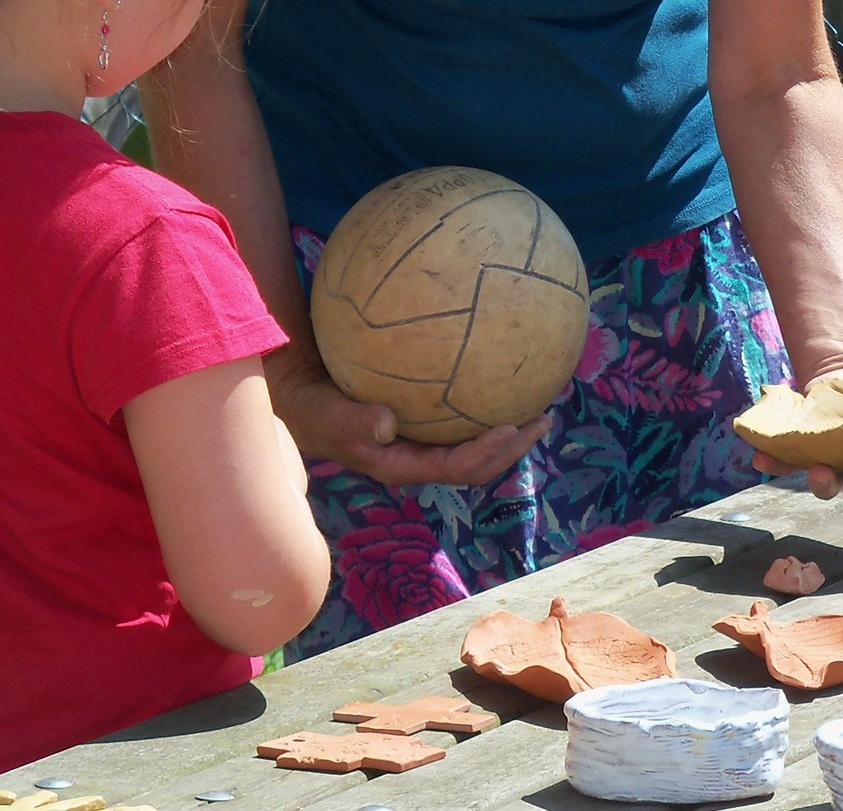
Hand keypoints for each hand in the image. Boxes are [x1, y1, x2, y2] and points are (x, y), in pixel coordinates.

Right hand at [270, 356, 549, 487]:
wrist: (298, 394)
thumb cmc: (310, 407)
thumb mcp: (324, 414)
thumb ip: (353, 421)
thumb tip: (389, 423)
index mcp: (402, 464)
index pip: (456, 468)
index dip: (488, 453)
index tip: (514, 427)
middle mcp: (418, 456)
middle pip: (477, 462)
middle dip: (513, 445)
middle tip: (545, 416)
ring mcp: (422, 439)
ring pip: (475, 442)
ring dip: (509, 429)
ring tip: (540, 402)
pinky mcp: (421, 419)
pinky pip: (461, 414)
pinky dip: (487, 402)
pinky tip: (504, 374)